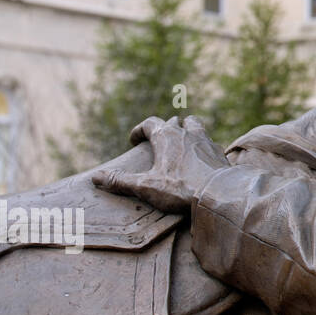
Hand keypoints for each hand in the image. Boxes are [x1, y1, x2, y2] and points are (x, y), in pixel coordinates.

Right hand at [91, 115, 229, 213]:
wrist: (219, 193)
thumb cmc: (180, 188)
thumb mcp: (145, 186)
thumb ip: (121, 181)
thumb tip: (96, 178)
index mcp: (167, 136)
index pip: (150, 124)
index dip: (139, 130)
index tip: (134, 140)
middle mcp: (187, 133)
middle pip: (174, 122)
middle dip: (164, 128)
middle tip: (157, 141)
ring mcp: (205, 141)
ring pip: (195, 125)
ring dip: (186, 130)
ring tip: (180, 142)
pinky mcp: (219, 152)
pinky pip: (209, 142)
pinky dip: (201, 145)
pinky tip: (199, 157)